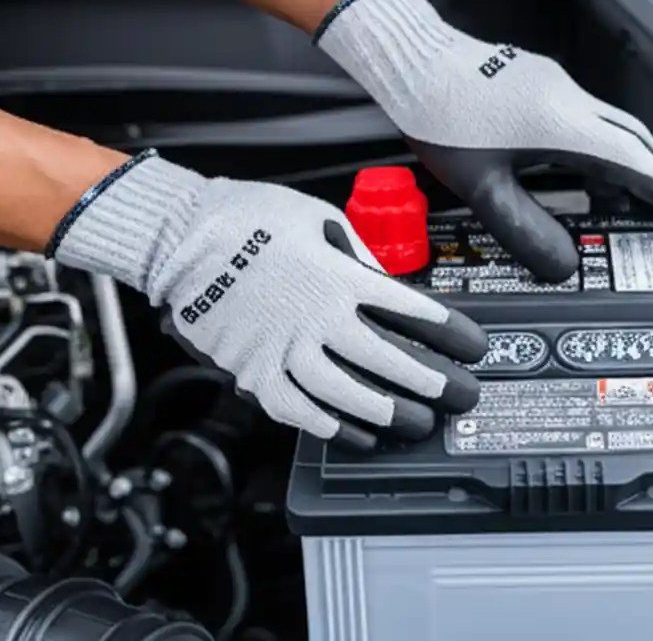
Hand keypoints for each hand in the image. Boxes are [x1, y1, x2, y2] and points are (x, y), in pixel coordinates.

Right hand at [49, 152, 487, 449]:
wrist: (180, 237)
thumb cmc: (247, 217)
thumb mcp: (318, 217)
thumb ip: (357, 255)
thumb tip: (387, 282)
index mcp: (339, 278)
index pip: (412, 311)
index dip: (450, 332)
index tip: (472, 345)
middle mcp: (318, 319)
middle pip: (390, 360)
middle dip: (432, 382)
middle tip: (458, 395)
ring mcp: (285, 350)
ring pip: (349, 395)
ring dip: (390, 413)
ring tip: (417, 423)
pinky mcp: (254, 372)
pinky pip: (298, 410)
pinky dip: (330, 427)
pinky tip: (356, 434)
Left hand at [317, 0, 652, 281]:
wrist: (411, 60)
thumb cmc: (438, 116)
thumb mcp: (482, 188)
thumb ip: (525, 231)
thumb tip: (561, 265)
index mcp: (560, 124)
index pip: (629, 158)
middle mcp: (566, 98)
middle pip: (631, 137)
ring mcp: (554, 84)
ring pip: (607, 125)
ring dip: (622, 160)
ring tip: (617, 201)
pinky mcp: (538, 80)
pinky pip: (584, 115)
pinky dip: (596, 145)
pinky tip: (577, 169)